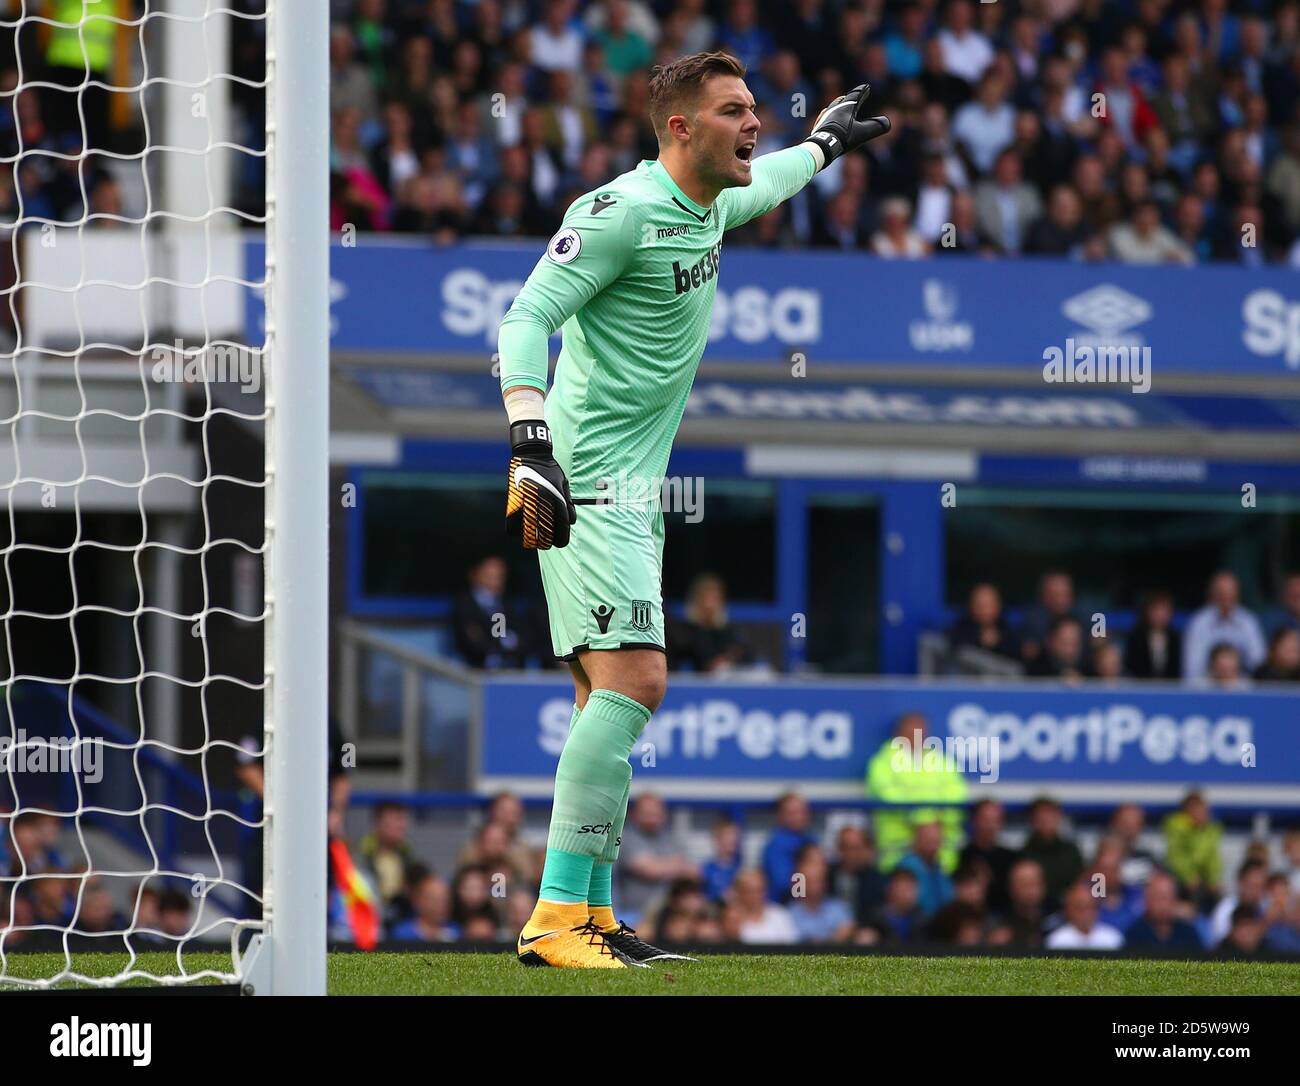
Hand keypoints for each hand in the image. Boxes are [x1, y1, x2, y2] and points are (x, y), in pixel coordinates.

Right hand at [506, 419, 576, 548]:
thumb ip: (568, 505)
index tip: (560, 542)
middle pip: (545, 537)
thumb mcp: (564, 485)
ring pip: (528, 536)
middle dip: (547, 543)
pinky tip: (521, 530)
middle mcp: (543, 504)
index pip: (562, 528)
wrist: (532, 454)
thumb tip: (570, 523)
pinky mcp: (513, 503)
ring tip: (533, 540)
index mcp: (558, 500)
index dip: (562, 539)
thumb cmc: (551, 471)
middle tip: (546, 542)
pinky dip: (516, 532)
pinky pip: (512, 528)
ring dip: (532, 541)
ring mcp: (527, 504)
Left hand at [804, 83, 890, 166]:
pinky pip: (826, 119)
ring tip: (841, 106)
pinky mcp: (819, 128)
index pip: (856, 96)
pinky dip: (831, 117)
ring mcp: (824, 118)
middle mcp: (834, 110)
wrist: (821, 146)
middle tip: (854, 95)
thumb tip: (887, 123)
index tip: (866, 87)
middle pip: (843, 100)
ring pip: (833, 108)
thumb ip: (875, 127)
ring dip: (839, 106)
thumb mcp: (862, 133)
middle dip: (850, 97)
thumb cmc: (842, 138)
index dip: (862, 92)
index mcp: (846, 108)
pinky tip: (828, 122)